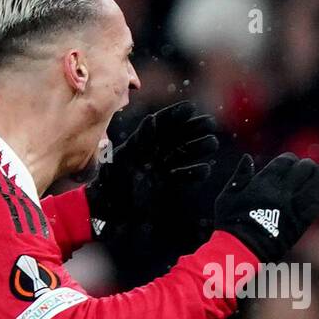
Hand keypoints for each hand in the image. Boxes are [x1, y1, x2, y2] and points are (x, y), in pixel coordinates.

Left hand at [86, 101, 219, 243]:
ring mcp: (157, 168)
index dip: (175, 115)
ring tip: (212, 143)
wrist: (106, 210)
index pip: (160, 124)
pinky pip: (181, 176)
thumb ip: (139, 140)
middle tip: (210, 123)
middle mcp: (150, 153)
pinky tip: (205, 169)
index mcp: (139, 143)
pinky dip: (193, 172)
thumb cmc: (111, 183)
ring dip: (197, 148)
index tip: (191, 108)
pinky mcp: (162, 184)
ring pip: (181, 154)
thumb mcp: (122, 158)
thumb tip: (153, 119)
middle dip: (193, 129)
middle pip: (175, 136)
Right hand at [214, 153, 318, 262]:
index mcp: (264, 183)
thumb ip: (240, 175)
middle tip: (308, 167)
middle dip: (308, 165)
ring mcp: (294, 207)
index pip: (287, 161)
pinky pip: (317, 204)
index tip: (291, 163)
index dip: (291, 159)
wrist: (242, 250)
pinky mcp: (301, 222)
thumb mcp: (228, 195)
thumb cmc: (231, 223)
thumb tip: (247, 158)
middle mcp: (282, 192)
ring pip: (317, 184)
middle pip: (305, 169)